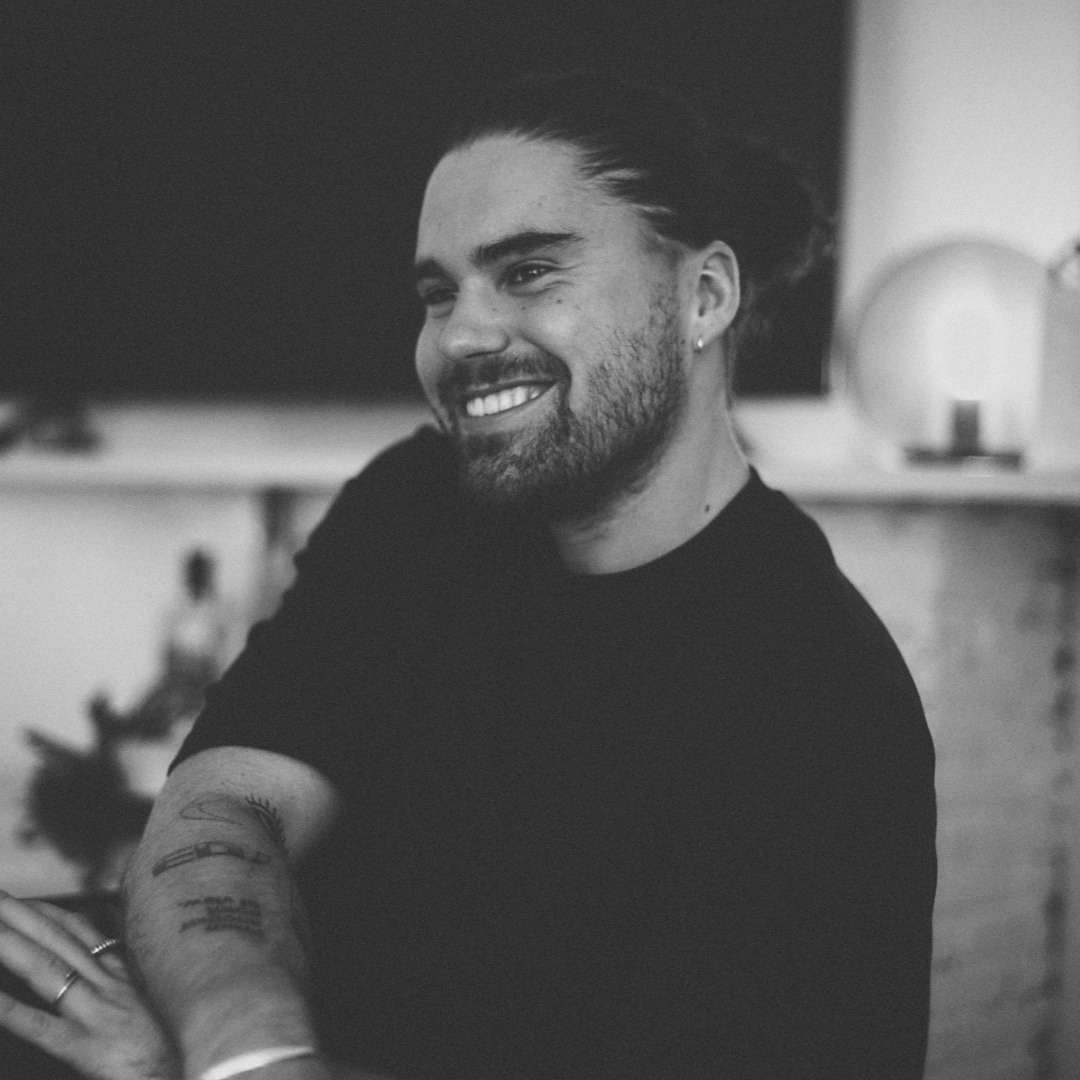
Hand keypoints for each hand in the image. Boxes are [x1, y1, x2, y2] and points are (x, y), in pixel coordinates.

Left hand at [0, 891, 179, 1079]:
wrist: (192, 1073)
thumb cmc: (174, 1047)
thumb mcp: (158, 1003)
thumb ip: (133, 984)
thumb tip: (115, 969)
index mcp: (124, 976)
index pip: (80, 935)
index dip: (50, 914)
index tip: (25, 900)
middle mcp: (108, 986)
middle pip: (57, 941)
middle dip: (22, 914)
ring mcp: (96, 1013)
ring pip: (45, 969)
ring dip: (10, 944)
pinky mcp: (85, 1047)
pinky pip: (40, 1026)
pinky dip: (11, 1011)